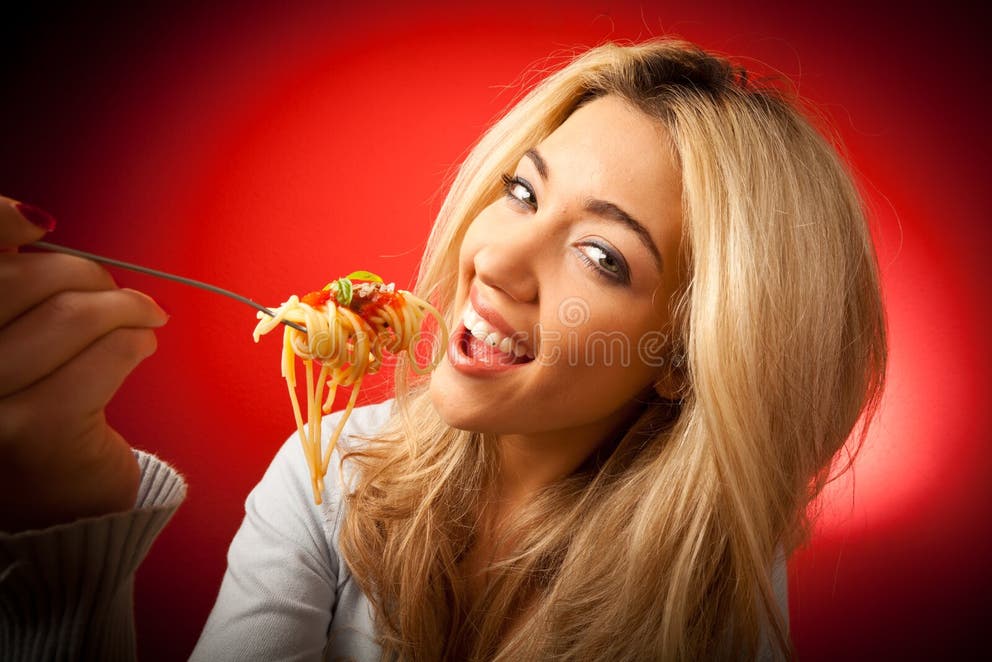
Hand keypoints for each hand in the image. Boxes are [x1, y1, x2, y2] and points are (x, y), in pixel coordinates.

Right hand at [0, 196, 168, 532]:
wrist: (53, 513)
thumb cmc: (32, 417)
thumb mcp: (9, 350)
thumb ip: (12, 297)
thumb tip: (32, 221)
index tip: (41, 224)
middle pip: (23, 281)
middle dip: (85, 276)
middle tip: (118, 294)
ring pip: (72, 316)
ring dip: (126, 309)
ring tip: (144, 321)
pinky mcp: (35, 433)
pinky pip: (106, 356)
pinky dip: (137, 342)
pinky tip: (144, 348)